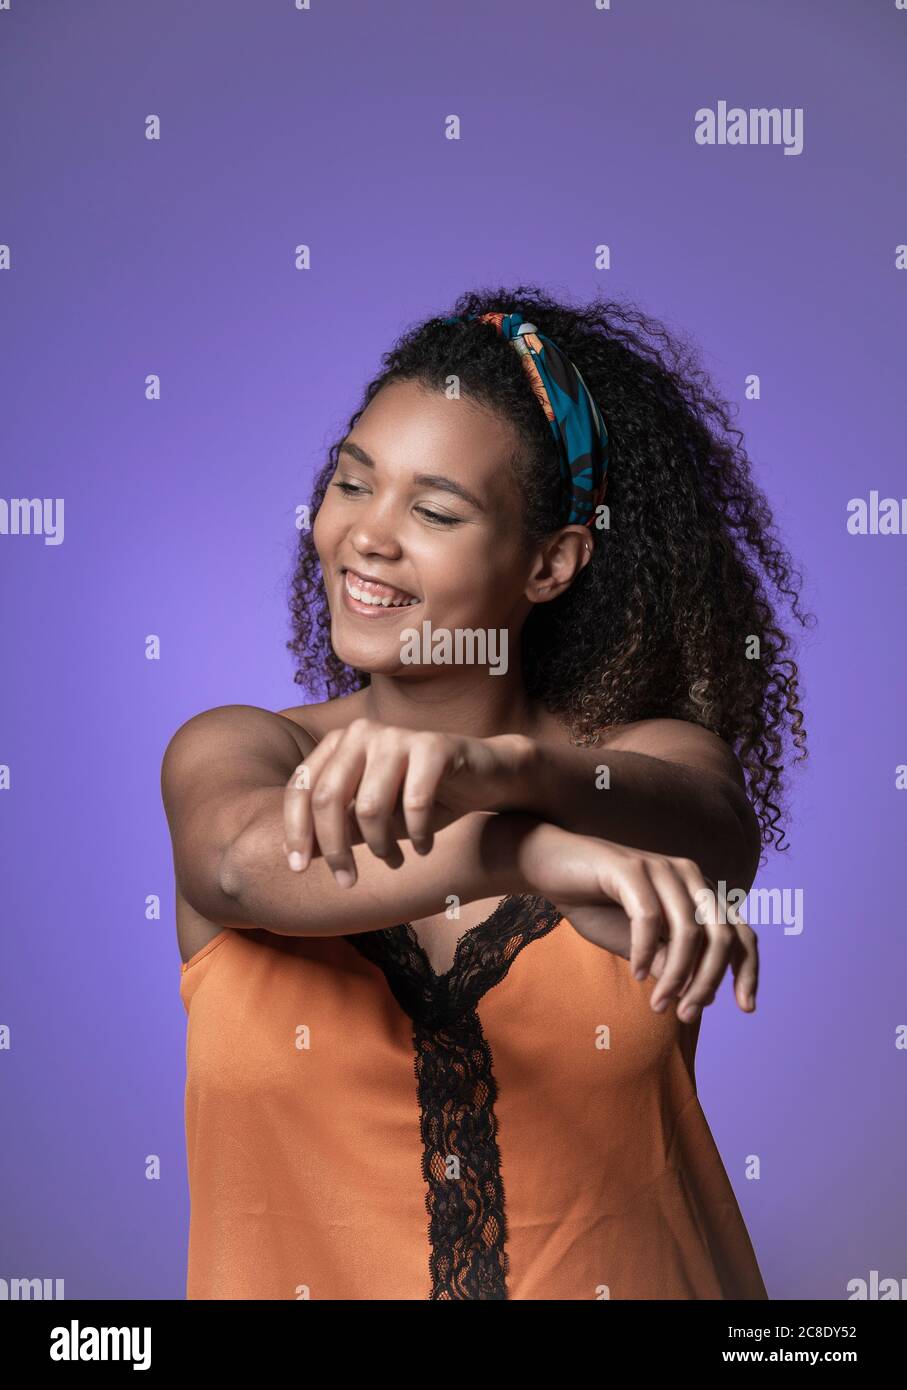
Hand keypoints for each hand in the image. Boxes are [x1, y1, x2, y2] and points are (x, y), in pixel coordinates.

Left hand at [281, 717, 532, 882]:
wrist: (484, 777)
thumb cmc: (422, 797)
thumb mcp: (372, 815)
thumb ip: (337, 826)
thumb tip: (295, 857)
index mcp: (340, 742)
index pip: (302, 788)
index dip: (296, 830)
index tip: (298, 869)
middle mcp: (363, 731)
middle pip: (329, 798)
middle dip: (335, 848)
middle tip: (347, 881)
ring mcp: (398, 735)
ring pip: (369, 807)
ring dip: (381, 846)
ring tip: (395, 860)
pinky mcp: (434, 746)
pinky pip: (414, 803)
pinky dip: (417, 835)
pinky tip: (424, 846)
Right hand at [521, 822, 757, 1023]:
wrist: (549, 866)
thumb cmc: (596, 904)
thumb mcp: (641, 944)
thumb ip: (671, 960)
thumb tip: (704, 994)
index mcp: (698, 891)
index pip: (741, 932)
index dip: (748, 971)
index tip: (746, 1009)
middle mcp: (689, 875)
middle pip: (721, 937)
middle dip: (709, 982)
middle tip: (686, 1015)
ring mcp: (662, 868)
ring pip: (690, 933)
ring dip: (677, 976)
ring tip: (659, 1004)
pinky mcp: (631, 868)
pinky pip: (650, 920)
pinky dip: (646, 953)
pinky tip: (637, 973)